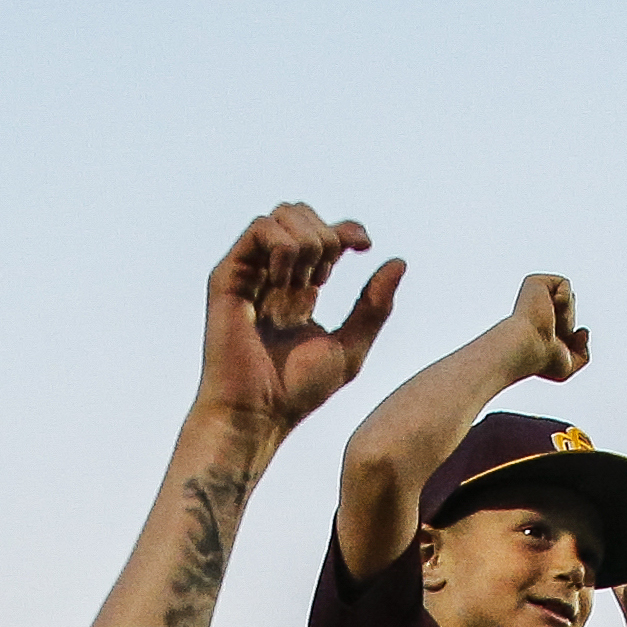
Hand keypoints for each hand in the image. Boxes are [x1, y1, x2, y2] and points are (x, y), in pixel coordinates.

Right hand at [198, 204, 402, 433]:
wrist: (257, 412)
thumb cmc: (296, 391)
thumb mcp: (350, 347)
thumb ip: (374, 307)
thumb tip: (399, 261)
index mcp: (298, 290)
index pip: (323, 233)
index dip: (347, 230)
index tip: (366, 247)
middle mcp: (271, 277)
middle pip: (302, 214)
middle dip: (326, 236)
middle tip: (324, 279)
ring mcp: (248, 274)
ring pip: (282, 214)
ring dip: (306, 241)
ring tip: (303, 283)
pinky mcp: (227, 277)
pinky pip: (260, 228)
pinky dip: (284, 246)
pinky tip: (285, 282)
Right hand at [508, 275, 589, 382]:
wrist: (527, 347)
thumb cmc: (540, 360)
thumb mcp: (567, 367)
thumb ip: (582, 355)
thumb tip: (583, 332)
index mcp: (540, 328)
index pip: (568, 325)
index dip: (571, 335)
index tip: (565, 343)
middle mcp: (536, 312)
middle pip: (571, 311)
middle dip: (569, 324)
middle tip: (553, 335)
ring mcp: (535, 297)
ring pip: (570, 299)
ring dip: (566, 314)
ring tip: (549, 322)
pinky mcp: (534, 283)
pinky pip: (564, 284)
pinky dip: (563, 298)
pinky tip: (549, 308)